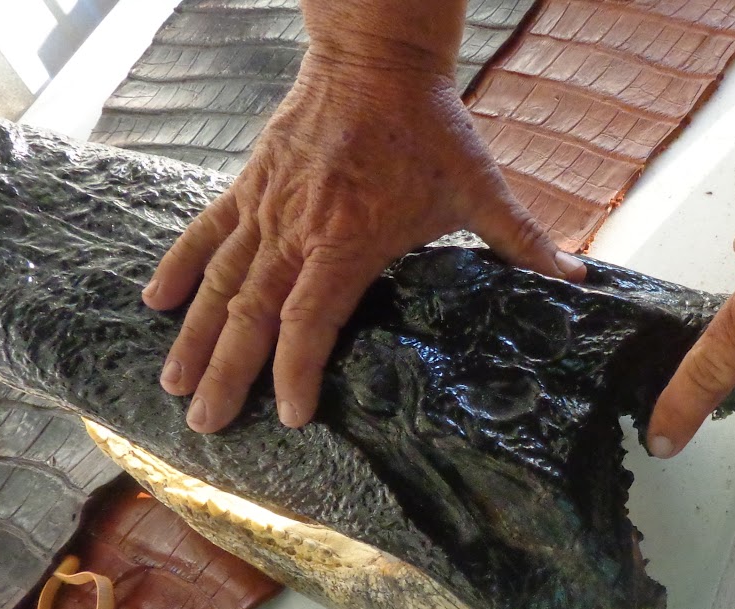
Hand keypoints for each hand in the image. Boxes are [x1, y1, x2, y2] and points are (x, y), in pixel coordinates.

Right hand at [144, 57, 583, 432]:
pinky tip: (155, 302)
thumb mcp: (480, 186)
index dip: (297, 371)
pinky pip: (206, 232)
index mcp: (350, 241)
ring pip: (220, 281)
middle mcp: (298, 230)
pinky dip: (181, 267)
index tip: (291, 415)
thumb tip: (579, 280)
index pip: (312, 320)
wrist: (376, 57)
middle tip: (207, 426)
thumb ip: (525, 240)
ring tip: (173, 384)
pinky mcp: (250, 184)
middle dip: (228, 374)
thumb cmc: (430, 126)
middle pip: (251, 314)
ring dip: (194, 335)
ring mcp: (267, 207)